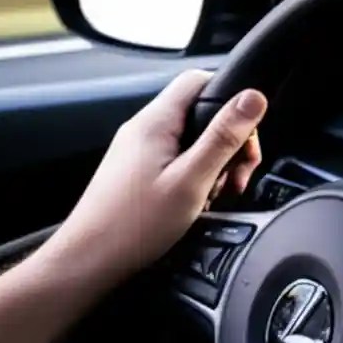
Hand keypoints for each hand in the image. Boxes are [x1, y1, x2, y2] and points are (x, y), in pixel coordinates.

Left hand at [43, 70, 266, 282]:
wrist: (89, 261)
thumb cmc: (134, 226)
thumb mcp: (192, 180)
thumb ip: (224, 137)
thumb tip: (253, 98)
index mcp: (156, 122)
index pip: (200, 81)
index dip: (231, 99)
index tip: (247, 134)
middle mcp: (144, 129)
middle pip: (201, 112)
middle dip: (229, 140)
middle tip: (239, 173)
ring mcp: (139, 150)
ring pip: (192, 139)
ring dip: (215, 162)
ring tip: (219, 192)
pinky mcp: (137, 170)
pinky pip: (178, 158)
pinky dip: (197, 175)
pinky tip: (199, 200)